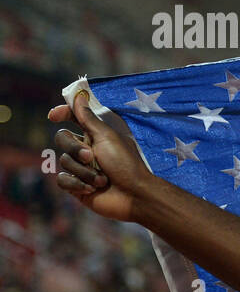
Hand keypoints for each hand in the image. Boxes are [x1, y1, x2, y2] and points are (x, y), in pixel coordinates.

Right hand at [47, 91, 153, 221]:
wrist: (133, 195)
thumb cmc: (125, 164)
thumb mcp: (107, 137)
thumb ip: (89, 118)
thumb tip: (79, 95)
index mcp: (96, 135)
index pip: (73, 118)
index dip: (62, 113)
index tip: (54, 115)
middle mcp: (86, 149)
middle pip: (62, 139)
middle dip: (75, 149)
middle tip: (91, 157)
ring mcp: (81, 167)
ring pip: (63, 161)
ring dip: (83, 171)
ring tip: (102, 180)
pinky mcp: (77, 186)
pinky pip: (62, 180)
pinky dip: (76, 184)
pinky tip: (91, 190)